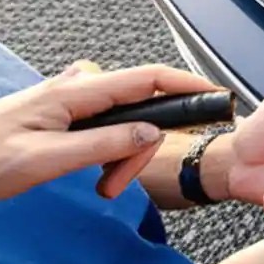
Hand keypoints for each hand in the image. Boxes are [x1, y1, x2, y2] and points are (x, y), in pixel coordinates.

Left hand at [0, 63, 220, 200]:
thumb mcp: (46, 159)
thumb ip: (103, 144)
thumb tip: (153, 133)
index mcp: (74, 92)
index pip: (146, 78)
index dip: (187, 84)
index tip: (217, 96)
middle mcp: (76, 89)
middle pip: (139, 106)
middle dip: (141, 145)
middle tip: (118, 182)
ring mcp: (70, 101)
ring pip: (124, 121)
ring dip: (124, 154)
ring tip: (102, 184)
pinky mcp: (65, 116)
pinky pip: (107, 128)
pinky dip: (111, 152)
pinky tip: (94, 172)